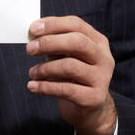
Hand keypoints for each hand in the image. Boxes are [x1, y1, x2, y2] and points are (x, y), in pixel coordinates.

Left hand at [26, 15, 116, 134]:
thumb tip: (34, 35)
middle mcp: (104, 58)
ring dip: (45, 68)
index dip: (53, 24)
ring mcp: (101, 78)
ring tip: (32, 73)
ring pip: (70, 66)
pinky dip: (45, 87)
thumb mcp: (67, 57)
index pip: (76, 25)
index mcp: (98, 42)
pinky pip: (66, 89)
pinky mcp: (93, 98)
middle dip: (50, 43)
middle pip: (77, 42)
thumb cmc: (75, 78)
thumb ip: (55, 44)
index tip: (33, 29)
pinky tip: (33, 86)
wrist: (90, 109)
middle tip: (30, 49)